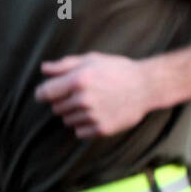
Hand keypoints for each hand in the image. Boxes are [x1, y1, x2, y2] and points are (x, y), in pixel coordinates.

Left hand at [35, 52, 149, 138]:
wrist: (146, 86)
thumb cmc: (117, 70)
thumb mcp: (92, 60)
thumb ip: (65, 65)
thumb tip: (43, 69)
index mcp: (78, 79)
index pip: (45, 93)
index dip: (43, 93)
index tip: (49, 93)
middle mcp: (83, 99)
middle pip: (56, 108)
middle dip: (64, 101)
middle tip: (82, 94)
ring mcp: (93, 116)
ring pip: (67, 121)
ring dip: (74, 114)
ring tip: (93, 104)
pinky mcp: (102, 129)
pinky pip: (79, 132)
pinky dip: (84, 125)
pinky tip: (97, 114)